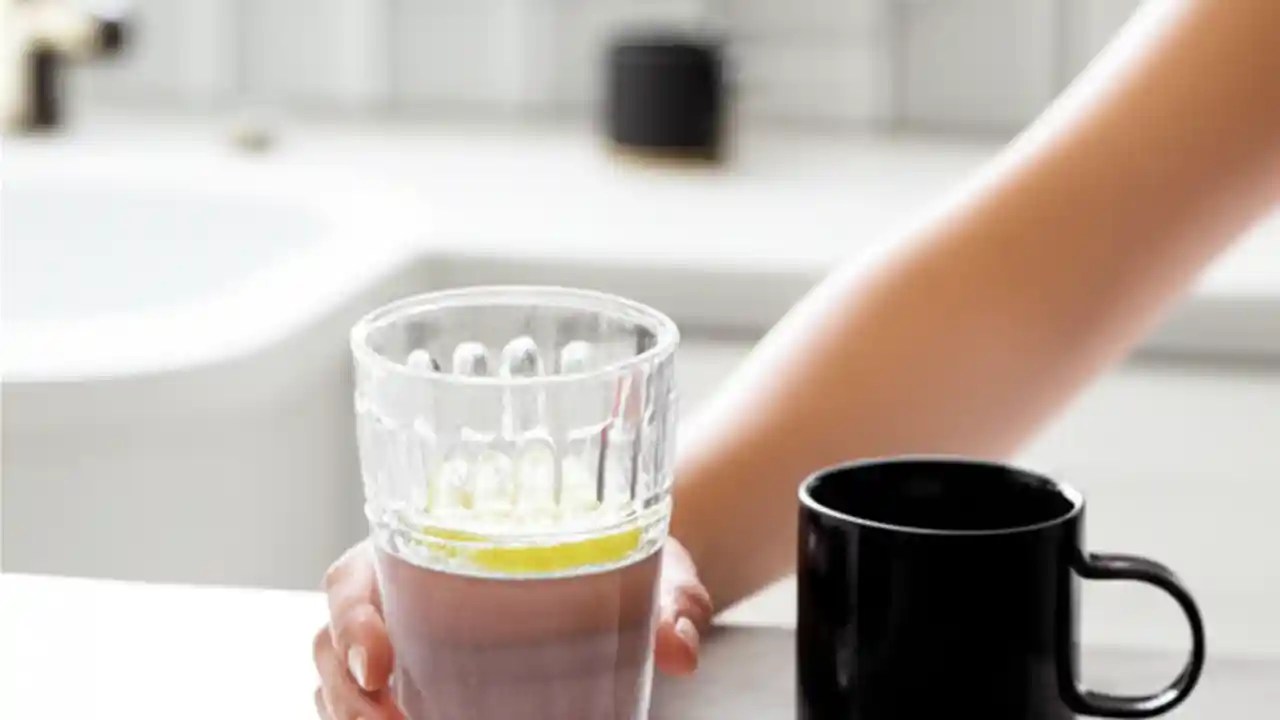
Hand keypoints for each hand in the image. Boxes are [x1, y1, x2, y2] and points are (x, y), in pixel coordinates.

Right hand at [312, 537, 711, 718]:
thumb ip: (670, 600)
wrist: (628, 570)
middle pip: (333, 636)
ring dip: (350, 715)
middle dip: (345, 693)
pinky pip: (368, 701)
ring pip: (338, 676)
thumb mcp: (648, 569)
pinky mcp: (421, 673)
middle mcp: (405, 587)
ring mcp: (406, 633)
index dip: (352, 619)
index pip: (358, 575)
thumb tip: (680, 646)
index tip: (378, 664)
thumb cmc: (620, 554)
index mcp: (435, 542)